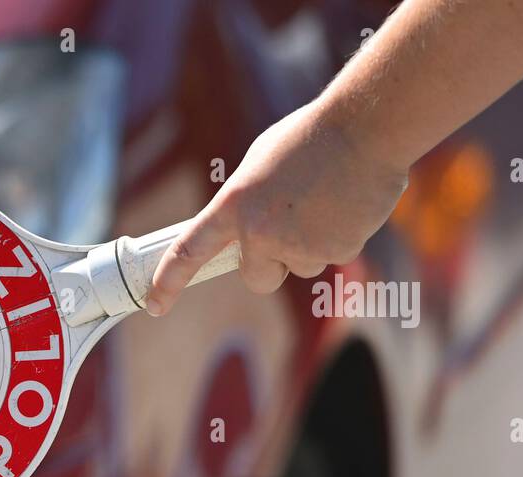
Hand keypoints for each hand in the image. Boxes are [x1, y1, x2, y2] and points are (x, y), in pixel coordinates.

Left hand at [144, 99, 409, 314]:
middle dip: (271, 263)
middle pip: (258, 278)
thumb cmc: (311, 137)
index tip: (154, 305)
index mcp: (235, 204)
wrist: (367, 126)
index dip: (170, 281)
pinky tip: (347, 204)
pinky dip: (340, 237)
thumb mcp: (259, 164)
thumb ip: (245, 203)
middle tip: (290, 228)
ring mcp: (300, 245)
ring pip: (301, 267)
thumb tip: (240, 234)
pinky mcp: (338, 250)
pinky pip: (333, 257)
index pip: (191, 250)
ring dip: (311, 246)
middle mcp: (262, 231)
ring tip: (326, 202)